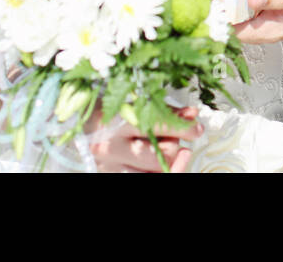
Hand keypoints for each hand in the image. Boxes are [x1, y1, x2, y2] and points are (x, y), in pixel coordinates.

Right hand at [85, 105, 202, 172]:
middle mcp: (112, 148)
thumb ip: (166, 111)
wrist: (86, 128)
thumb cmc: (116, 113)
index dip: (182, 127)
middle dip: (174, 144)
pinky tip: (161, 163)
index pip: (158, 126)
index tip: (197, 128)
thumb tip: (193, 115)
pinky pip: (147, 177)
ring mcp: (112, 168)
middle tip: (171, 136)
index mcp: (118, 123)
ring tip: (162, 148)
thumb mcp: (140, 106)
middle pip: (161, 154)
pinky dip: (159, 170)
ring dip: (167, 160)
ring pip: (157, 171)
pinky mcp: (113, 176)